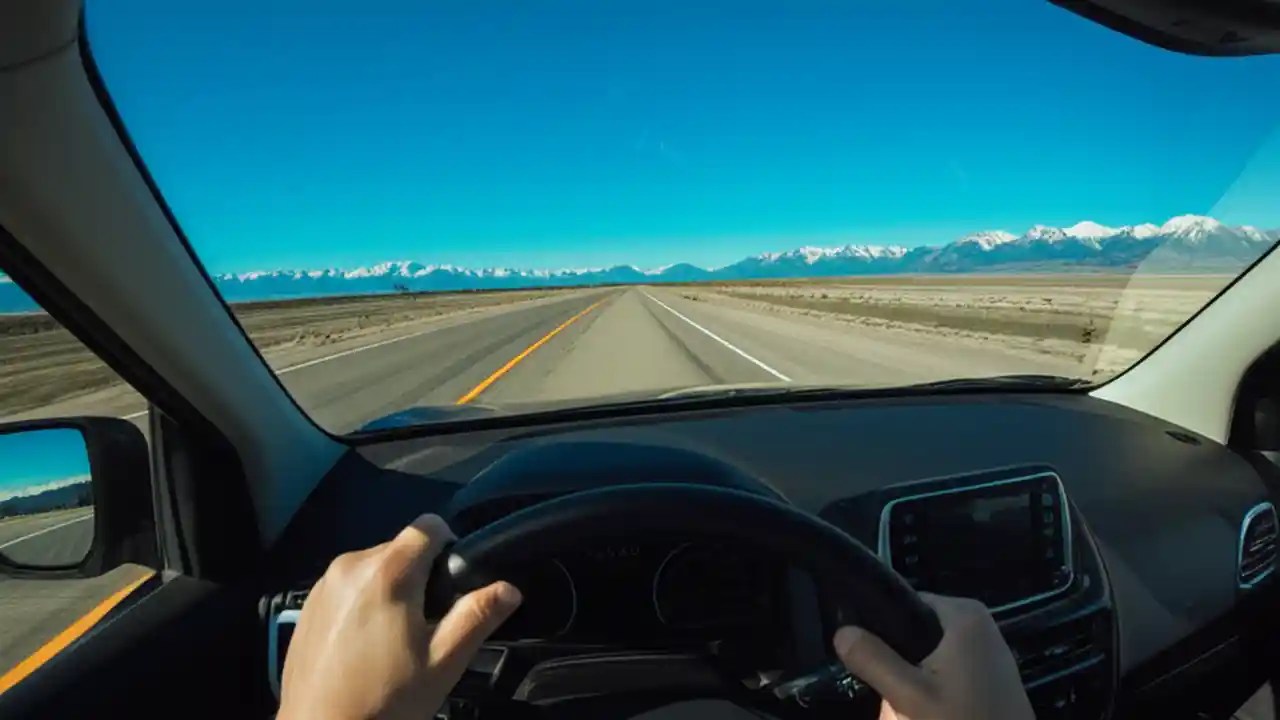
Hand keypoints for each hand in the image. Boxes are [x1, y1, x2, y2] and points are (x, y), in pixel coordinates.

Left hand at [278, 514, 522, 719]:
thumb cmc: (386, 699)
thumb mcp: (443, 662)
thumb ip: (478, 616)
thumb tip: (510, 588)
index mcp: (388, 571)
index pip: (429, 526)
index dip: (449, 545)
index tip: (452, 583)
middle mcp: (351, 565)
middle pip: (400, 548)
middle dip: (420, 574)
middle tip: (427, 623)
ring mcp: (324, 584)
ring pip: (373, 567)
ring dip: (390, 588)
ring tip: (394, 638)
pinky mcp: (307, 604)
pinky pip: (347, 587)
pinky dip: (362, 602)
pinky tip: (365, 644)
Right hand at [832, 593, 1033, 719]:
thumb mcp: (911, 697)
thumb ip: (874, 660)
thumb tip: (841, 631)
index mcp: (963, 613)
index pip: (905, 603)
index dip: (880, 627)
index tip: (864, 655)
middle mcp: (979, 620)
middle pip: (917, 625)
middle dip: (898, 653)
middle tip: (884, 685)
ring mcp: (989, 647)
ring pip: (931, 647)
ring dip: (914, 671)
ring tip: (904, 699)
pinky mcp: (992, 672)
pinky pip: (950, 664)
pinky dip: (934, 681)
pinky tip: (926, 705)